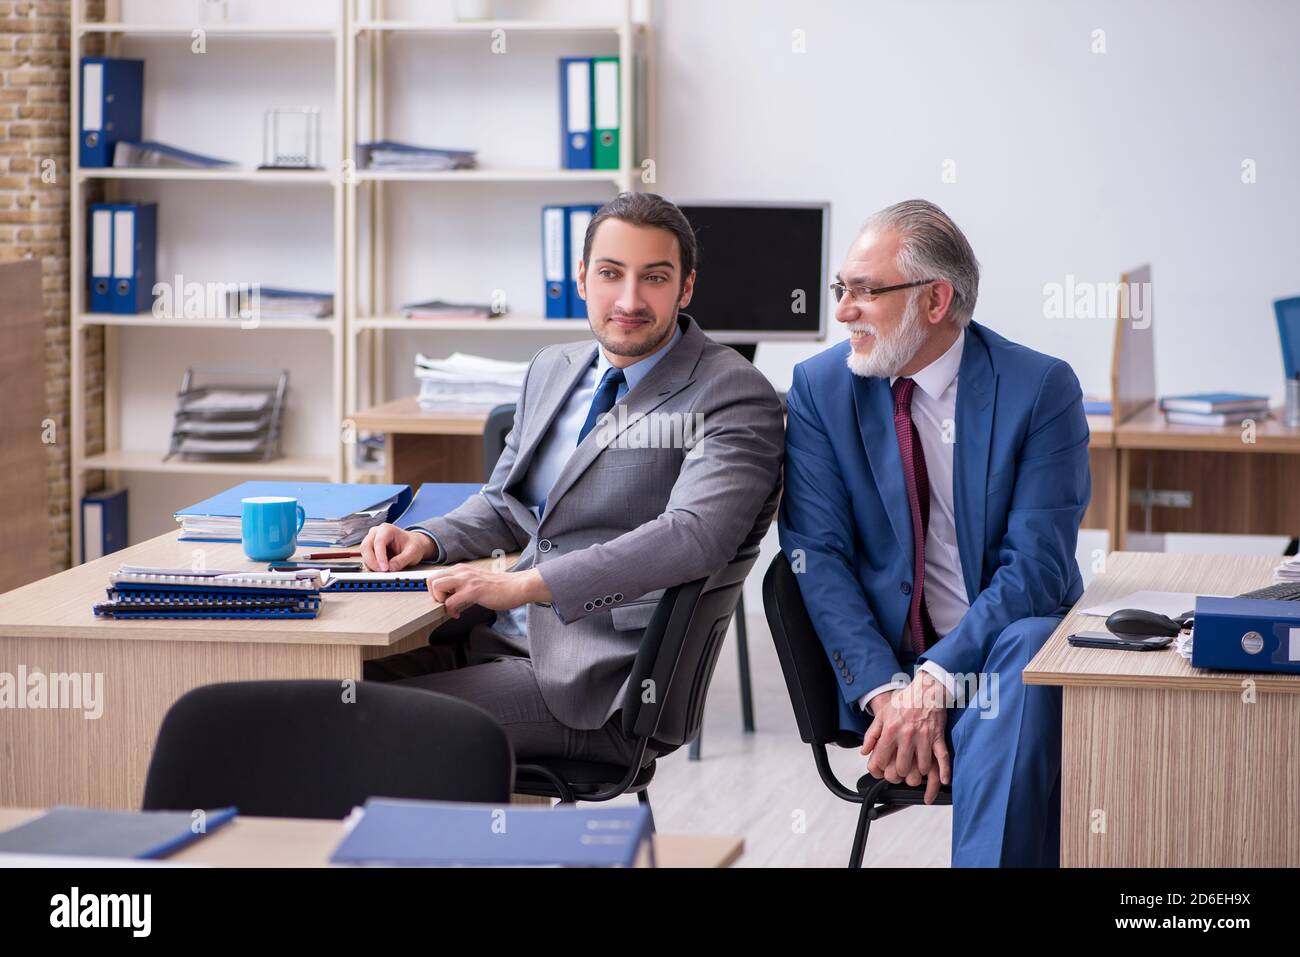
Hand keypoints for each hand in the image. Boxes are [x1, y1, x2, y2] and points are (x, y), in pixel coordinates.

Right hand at [361, 524, 433, 571]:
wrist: (414, 544)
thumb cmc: (413, 545)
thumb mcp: (413, 553)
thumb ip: (402, 560)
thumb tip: (390, 568)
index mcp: (387, 529)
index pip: (379, 542)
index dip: (380, 556)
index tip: (385, 568)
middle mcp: (376, 533)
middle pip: (366, 547)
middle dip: (373, 562)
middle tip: (383, 572)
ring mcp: (371, 540)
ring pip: (364, 553)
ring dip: (371, 565)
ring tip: (383, 572)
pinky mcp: (370, 549)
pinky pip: (366, 558)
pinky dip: (371, 566)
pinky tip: (380, 570)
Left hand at [426, 565, 551, 618]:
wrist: (517, 586)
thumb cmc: (499, 587)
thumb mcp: (476, 580)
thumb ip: (462, 583)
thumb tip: (449, 594)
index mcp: (462, 569)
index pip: (435, 576)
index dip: (435, 590)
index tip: (443, 599)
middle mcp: (462, 572)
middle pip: (431, 579)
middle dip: (433, 595)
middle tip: (444, 603)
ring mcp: (467, 580)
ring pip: (437, 586)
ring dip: (440, 601)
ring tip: (450, 607)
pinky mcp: (473, 591)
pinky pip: (451, 602)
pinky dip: (451, 611)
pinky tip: (458, 614)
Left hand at [861, 671, 950, 803]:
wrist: (926, 690)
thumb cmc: (905, 701)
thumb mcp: (882, 714)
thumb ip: (871, 734)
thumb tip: (865, 751)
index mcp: (891, 730)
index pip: (881, 759)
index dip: (879, 768)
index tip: (881, 769)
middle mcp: (906, 736)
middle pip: (901, 768)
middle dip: (899, 774)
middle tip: (899, 773)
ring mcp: (923, 738)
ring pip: (921, 768)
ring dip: (918, 774)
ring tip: (915, 773)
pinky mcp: (938, 738)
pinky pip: (942, 758)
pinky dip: (944, 772)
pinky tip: (943, 781)